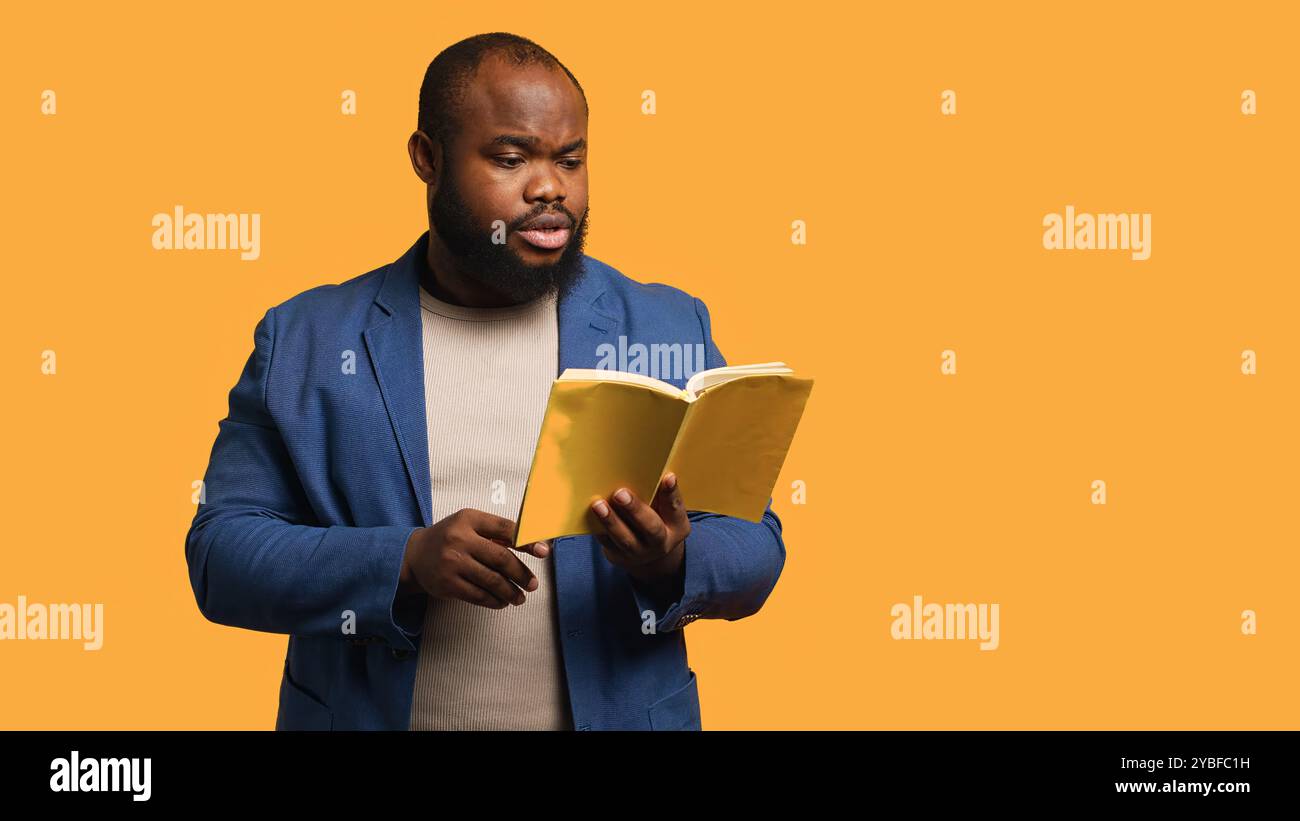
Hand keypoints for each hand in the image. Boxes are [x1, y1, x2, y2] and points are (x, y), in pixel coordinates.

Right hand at [398, 508, 548, 609]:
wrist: (414, 555)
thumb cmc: (450, 538)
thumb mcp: (469, 524)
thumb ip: (497, 532)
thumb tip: (532, 543)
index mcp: (469, 519)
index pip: (506, 528)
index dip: (528, 541)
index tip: (544, 552)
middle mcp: (460, 539)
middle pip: (501, 558)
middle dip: (521, 574)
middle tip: (533, 584)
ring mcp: (453, 563)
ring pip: (492, 581)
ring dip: (511, 592)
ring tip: (520, 597)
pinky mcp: (447, 584)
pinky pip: (478, 595)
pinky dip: (494, 601)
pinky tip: (502, 601)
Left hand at [589, 472, 688, 583]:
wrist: (646, 553)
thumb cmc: (657, 520)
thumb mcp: (667, 510)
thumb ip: (660, 494)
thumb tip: (650, 471)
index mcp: (677, 526)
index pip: (675, 508)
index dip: (671, 493)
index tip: (668, 477)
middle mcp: (660, 542)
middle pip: (650, 527)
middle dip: (635, 510)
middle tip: (620, 493)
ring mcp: (639, 552)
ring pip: (625, 538)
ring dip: (611, 521)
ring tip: (598, 505)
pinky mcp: (618, 556)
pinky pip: (607, 543)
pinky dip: (598, 529)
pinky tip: (590, 515)